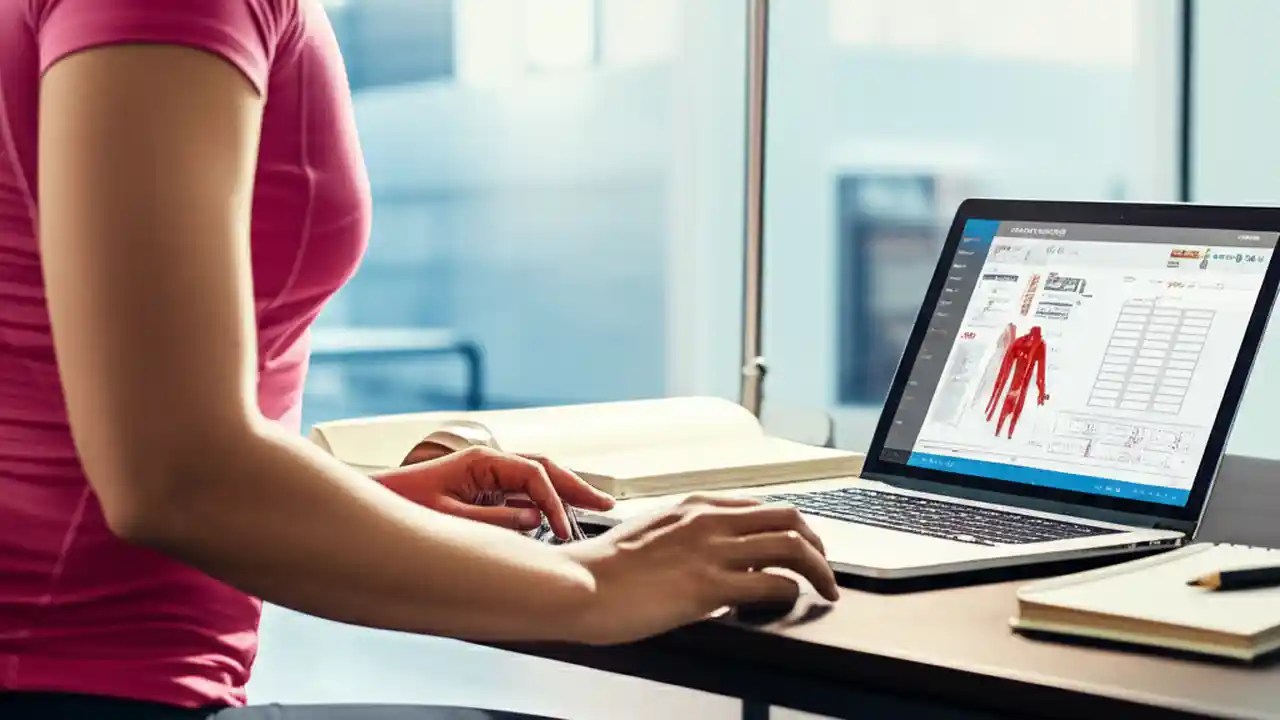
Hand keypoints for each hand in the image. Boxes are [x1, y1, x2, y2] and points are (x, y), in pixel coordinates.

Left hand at [376, 446, 614, 538]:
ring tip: (594, 509)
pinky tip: (557, 520)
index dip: (554, 503)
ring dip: (563, 495)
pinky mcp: (481, 493)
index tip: (564, 530)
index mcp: (481, 462)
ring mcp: (486, 477)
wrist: (372, 504)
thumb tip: (533, 520)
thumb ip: (493, 521)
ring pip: (536, 481)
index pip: (533, 476)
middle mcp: (488, 464)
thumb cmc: (400, 507)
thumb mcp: (448, 520)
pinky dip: (542, 506)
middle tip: (607, 505)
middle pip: (543, 471)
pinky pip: (520, 495)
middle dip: (576, 487)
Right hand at [558, 495, 839, 644]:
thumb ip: (687, 537)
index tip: (801, 546)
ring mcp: (710, 551)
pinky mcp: (708, 587)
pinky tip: (790, 601)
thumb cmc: (605, 568)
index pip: (762, 506)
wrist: (578, 586)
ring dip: (819, 568)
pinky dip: (792, 592)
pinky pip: (772, 583)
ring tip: (826, 588)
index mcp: (695, 506)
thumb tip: (713, 557)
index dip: (792, 526)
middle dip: (817, 542)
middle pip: (789, 517)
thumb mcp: (652, 534)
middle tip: (824, 567)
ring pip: (791, 545)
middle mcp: (709, 520)